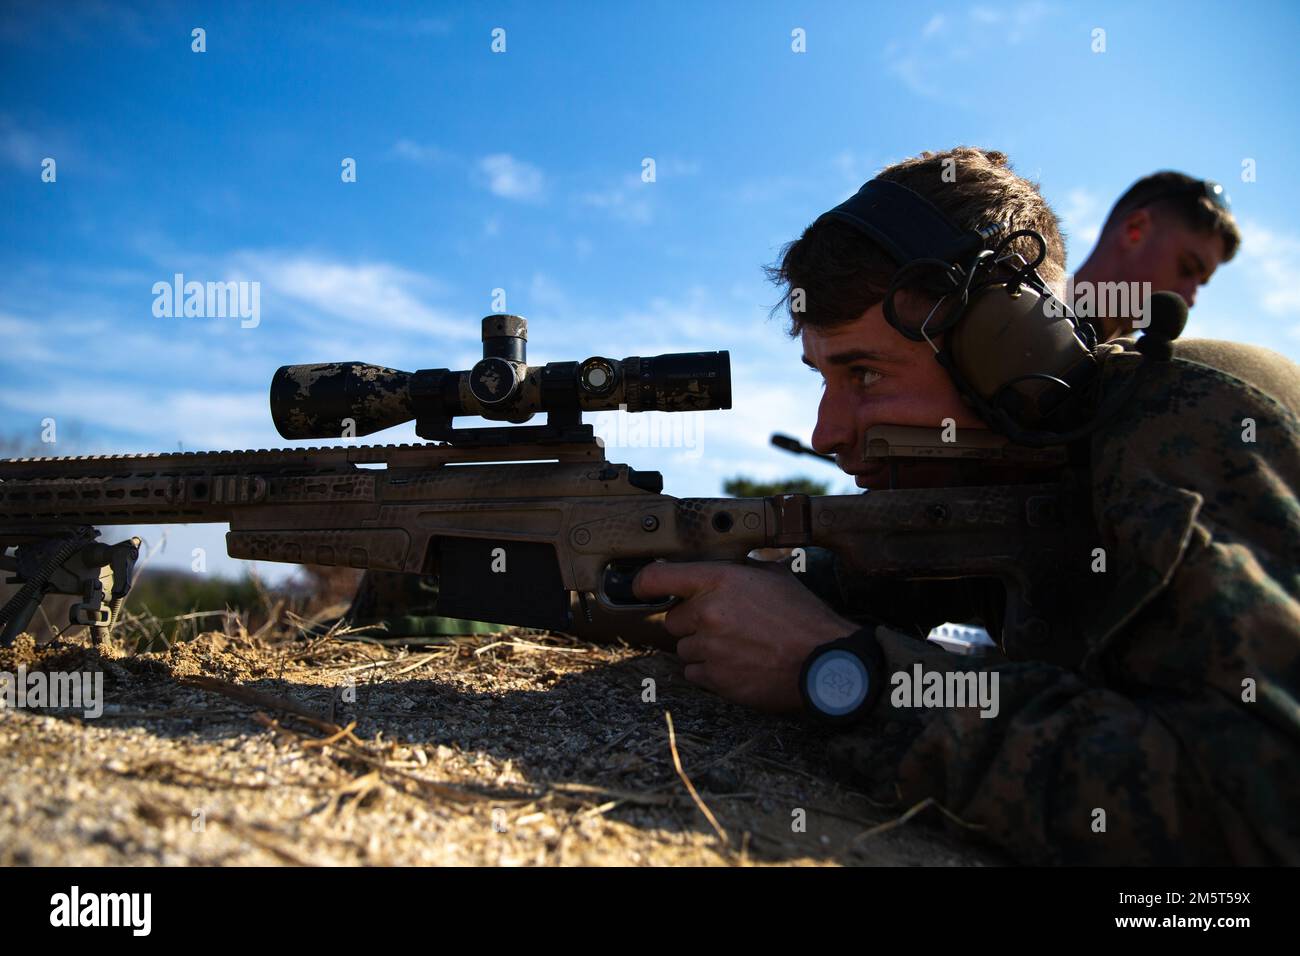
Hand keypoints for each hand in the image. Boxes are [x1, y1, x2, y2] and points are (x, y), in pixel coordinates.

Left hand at [632, 559, 858, 712]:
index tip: (641, 588)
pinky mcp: (715, 679)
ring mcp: (709, 648)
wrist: (824, 664)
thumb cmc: (804, 618)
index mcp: (720, 580)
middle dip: (692, 622)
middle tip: (724, 624)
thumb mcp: (773, 576)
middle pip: (673, 620)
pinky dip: (710, 671)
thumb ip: (738, 569)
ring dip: (702, 648)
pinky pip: (695, 673)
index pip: (659, 577)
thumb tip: (718, 564)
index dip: (645, 583)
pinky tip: (737, 664)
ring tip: (738, 647)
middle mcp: (708, 613)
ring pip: (684, 649)